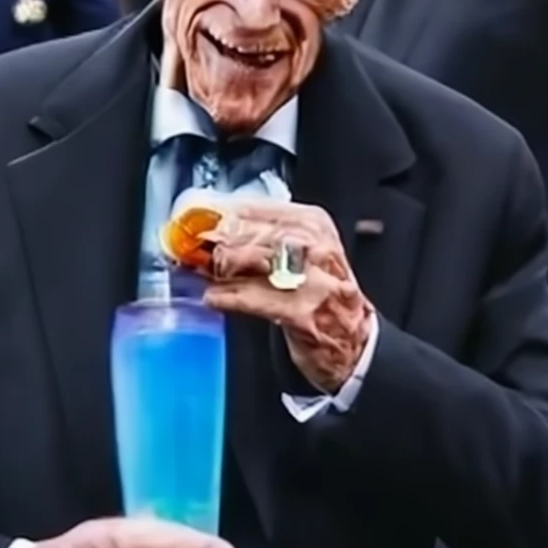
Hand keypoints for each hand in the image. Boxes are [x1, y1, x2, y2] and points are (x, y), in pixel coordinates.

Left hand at [201, 199, 372, 391]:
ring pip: (254, 262)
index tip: (196, 218)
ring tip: (201, 271)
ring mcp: (312, 280)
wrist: (354, 340)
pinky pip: (255, 298)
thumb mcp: (304, 250)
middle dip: (218, 239)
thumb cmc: (324, 291)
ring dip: (219, 267)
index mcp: (314, 223)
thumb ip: (266, 235)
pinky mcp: (303, 313)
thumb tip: (215, 226)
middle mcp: (316, 247)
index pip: (259, 207)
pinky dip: (229, 297)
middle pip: (254, 232)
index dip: (222, 213)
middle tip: (193, 246)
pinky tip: (213, 297)